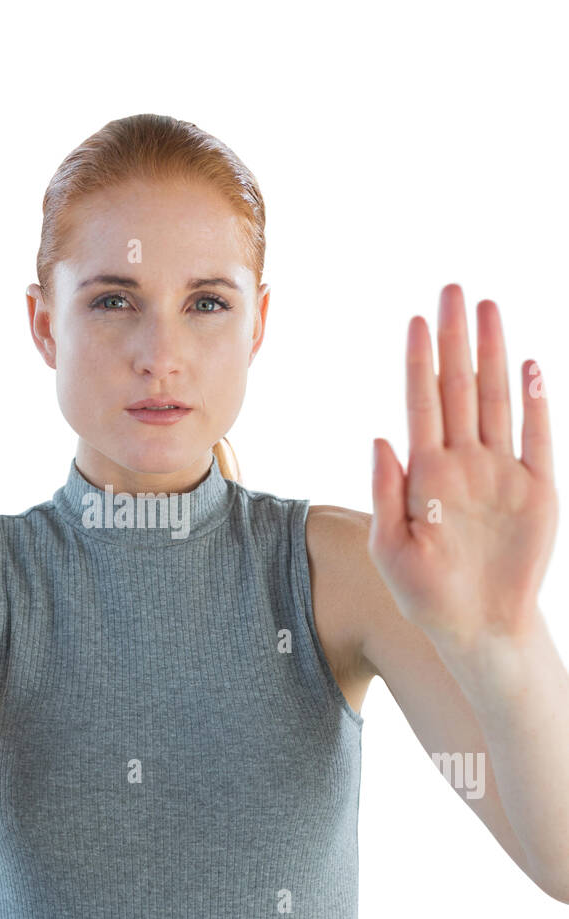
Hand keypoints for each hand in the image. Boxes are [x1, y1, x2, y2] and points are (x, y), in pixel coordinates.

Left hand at [369, 283, 557, 648]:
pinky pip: (539, 438)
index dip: (419, 361)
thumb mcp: (392, 548)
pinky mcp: (537, 490)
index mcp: (425, 472)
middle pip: (460, 388)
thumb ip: (385, 493)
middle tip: (453, 289)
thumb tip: (379, 437)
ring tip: (488, 309)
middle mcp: (464, 462)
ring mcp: (502, 472)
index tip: (416, 320)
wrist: (479, 629)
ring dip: (494, 354)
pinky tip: (532, 365)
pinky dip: (538, 403)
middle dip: (456, 339)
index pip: (421, 403)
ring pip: (498, 400)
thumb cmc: (425, 593)